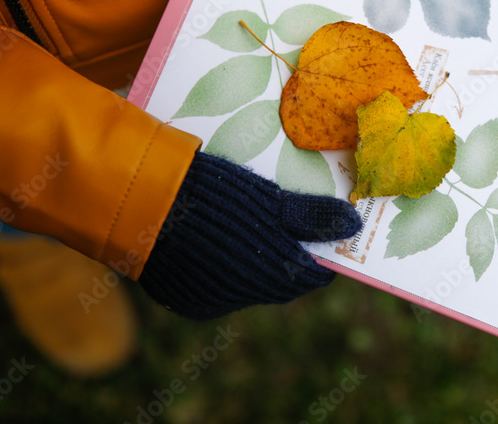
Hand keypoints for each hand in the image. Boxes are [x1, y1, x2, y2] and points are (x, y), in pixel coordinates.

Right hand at [139, 151, 361, 319]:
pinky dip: (225, 270)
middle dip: (290, 257)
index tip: (324, 232)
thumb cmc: (214, 194)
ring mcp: (210, 302)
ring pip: (248, 287)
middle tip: (290, 226)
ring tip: (254, 229)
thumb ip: (311, 216)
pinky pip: (216, 289)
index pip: (312, 275)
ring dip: (257, 264)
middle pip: (281, 282)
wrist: (143, 202)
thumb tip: (354, 224)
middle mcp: (244, 298)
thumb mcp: (269, 198)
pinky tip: (221, 243)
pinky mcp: (183, 300)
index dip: (321, 252)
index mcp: (271, 275)